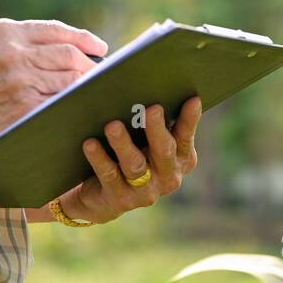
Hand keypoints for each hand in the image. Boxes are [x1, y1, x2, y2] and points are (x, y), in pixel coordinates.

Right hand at [0, 18, 107, 158]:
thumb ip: (22, 42)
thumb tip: (71, 47)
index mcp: (5, 32)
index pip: (55, 30)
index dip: (83, 38)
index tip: (98, 46)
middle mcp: (13, 51)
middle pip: (68, 53)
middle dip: (90, 63)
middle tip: (99, 71)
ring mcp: (20, 79)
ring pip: (69, 78)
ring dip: (85, 84)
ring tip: (92, 88)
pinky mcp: (24, 105)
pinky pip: (60, 100)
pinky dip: (73, 102)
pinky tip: (78, 104)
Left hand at [54, 97, 201, 224]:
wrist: (102, 195)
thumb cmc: (130, 151)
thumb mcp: (145, 137)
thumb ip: (154, 118)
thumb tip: (150, 83)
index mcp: (181, 158)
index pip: (185, 136)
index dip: (190, 119)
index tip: (192, 98)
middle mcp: (168, 177)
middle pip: (164, 151)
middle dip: (157, 129)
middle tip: (152, 108)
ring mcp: (145, 192)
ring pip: (135, 166)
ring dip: (124, 144)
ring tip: (112, 125)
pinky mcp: (119, 200)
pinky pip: (109, 176)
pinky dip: (100, 158)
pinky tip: (90, 143)